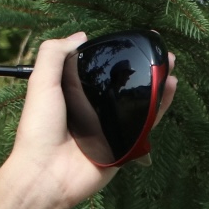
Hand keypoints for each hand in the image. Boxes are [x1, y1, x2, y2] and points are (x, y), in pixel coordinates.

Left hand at [8, 31, 178, 208]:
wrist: (47, 173)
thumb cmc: (39, 129)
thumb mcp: (40, 85)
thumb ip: (52, 56)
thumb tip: (80, 35)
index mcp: (72, 93)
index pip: (97, 69)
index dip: (114, 53)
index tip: (132, 38)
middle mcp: (93, 107)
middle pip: (122, 82)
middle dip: (142, 65)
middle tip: (158, 46)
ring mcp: (111, 125)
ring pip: (139, 99)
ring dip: (157, 80)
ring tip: (169, 61)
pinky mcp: (126, 143)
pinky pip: (148, 122)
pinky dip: (161, 104)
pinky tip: (170, 86)